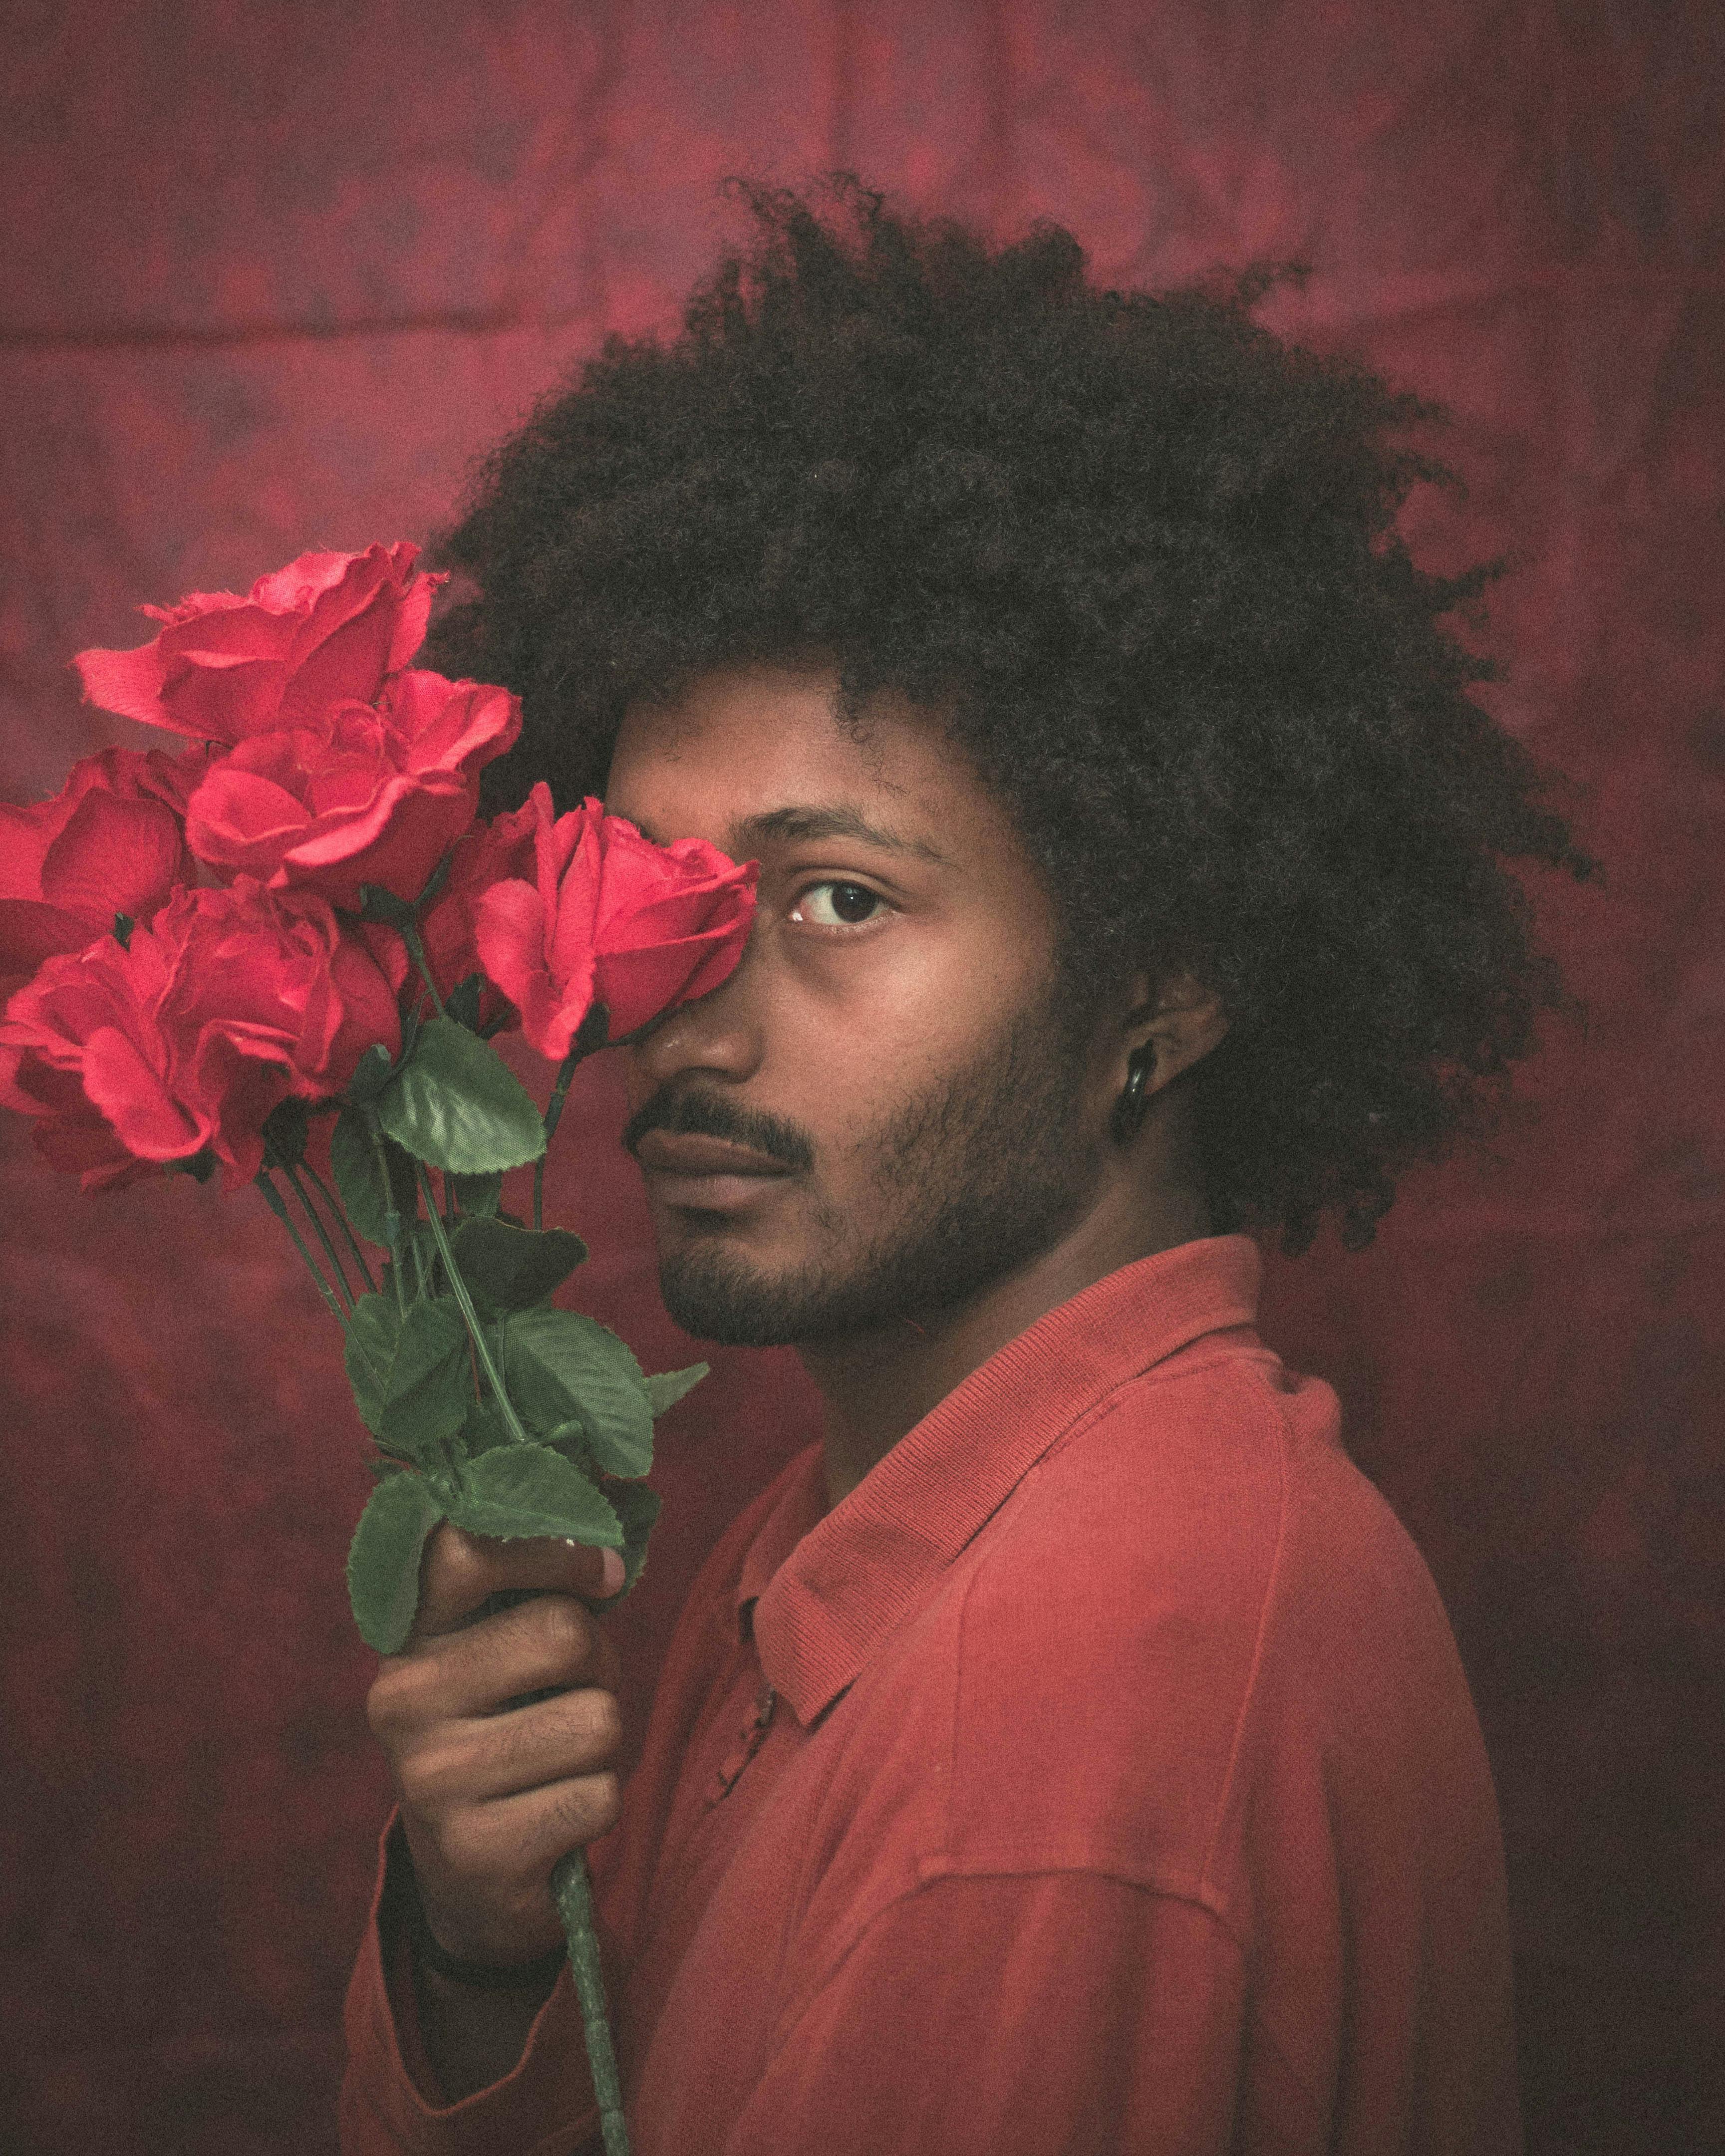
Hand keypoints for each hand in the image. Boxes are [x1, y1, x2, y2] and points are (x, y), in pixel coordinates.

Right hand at [367, 1523, 627, 1966]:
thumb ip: (546, 1568)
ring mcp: (431, 1780)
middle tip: (571, 1694)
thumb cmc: (510, 1724)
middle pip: (564, 1633)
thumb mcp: (507, 1643)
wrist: (473, 1876)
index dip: (555, 1547)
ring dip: (603, 1742)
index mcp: (410, 1634)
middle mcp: (402, 1699)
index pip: (465, 1546)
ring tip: (558, 1758)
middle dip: (599, 1666)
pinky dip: (599, 1804)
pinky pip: (600, 1796)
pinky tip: (555, 1813)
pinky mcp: (475, 1853)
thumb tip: (615, 1470)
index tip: (602, 1573)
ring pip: (596, 1720)